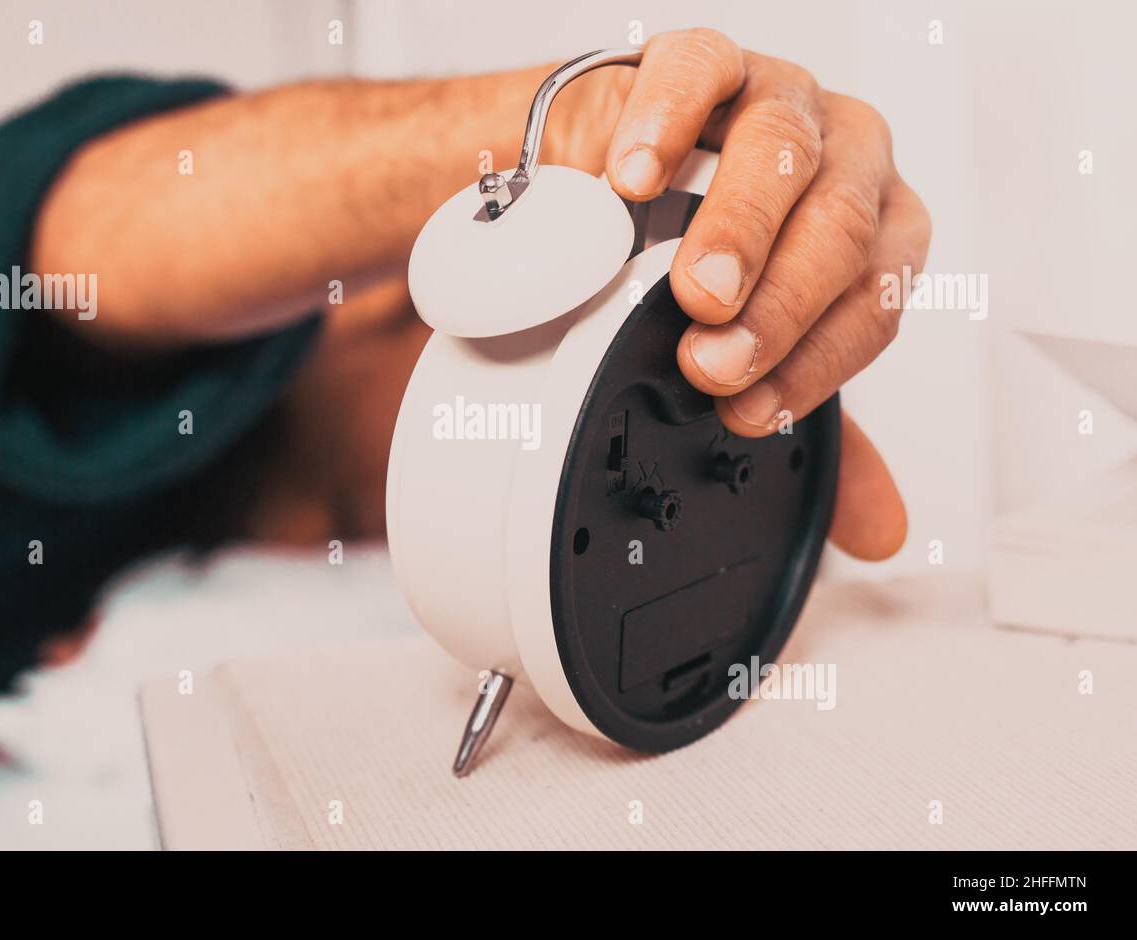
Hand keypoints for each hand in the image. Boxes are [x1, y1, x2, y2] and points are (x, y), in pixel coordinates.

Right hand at [553, 30, 928, 559]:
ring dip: (740, 230)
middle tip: (716, 361)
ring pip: (783, 150)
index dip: (821, 362)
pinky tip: (633, 179)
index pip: (879, 297)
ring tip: (695, 290)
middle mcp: (844, 156)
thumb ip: (810, 412)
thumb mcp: (754, 339)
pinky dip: (665, 126)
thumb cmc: (685, 255)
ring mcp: (777, 97)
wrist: (606, 177)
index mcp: (874, 226)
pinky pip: (698, 73)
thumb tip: (877, 527)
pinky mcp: (705, 58)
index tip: (748, 411)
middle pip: (844, 225)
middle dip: (783, 307)